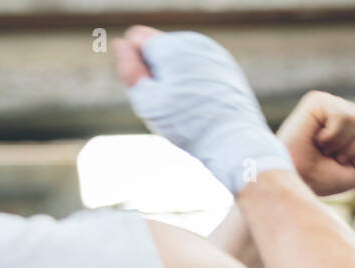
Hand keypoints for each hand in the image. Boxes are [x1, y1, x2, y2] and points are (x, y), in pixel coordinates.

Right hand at [110, 25, 291, 194]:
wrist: (233, 142)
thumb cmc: (188, 124)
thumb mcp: (148, 101)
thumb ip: (129, 70)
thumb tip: (121, 44)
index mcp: (172, 45)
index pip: (137, 39)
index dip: (136, 66)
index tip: (149, 91)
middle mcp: (194, 41)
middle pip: (160, 49)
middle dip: (157, 71)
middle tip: (169, 103)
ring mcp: (213, 53)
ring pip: (180, 60)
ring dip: (175, 78)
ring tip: (187, 106)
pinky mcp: (227, 68)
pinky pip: (199, 70)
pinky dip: (194, 84)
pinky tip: (201, 106)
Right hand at [276, 91, 354, 196]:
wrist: (294, 180)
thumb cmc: (323, 178)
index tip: (350, 165)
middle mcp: (347, 111)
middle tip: (336, 158)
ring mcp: (333, 104)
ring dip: (344, 144)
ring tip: (325, 150)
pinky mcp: (318, 101)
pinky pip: (342, 116)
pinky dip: (333, 136)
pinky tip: (317, 139)